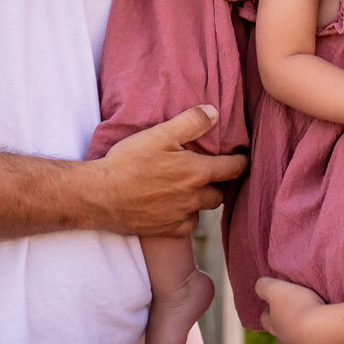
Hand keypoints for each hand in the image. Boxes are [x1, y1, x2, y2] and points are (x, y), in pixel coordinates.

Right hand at [91, 105, 247, 236]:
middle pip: (220, 192)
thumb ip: (191, 122)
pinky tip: (176, 208)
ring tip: (191, 189)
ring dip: (201, 199)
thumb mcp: (159, 134)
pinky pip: (187, 225)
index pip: (233, 168)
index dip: (241, 161)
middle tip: (212, 173)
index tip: (242, 157)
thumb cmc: (129, 162)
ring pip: (203, 210)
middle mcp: (194, 197)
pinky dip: (186, 217)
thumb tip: (214, 113)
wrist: (100, 195)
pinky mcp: (167, 231)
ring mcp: (181, 216)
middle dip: (219, 183)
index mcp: (197, 172)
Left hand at [256, 277, 338, 343]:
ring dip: (305, 340)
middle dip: (285, 328)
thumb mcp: (277, 290)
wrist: (327, 336)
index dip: (268, 311)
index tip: (273, 304)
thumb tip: (259, 286)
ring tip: (315, 331)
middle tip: (294, 317)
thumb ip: (264, 286)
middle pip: (282, 337)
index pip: (265, 319)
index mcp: (276, 327)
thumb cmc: (301, 309)